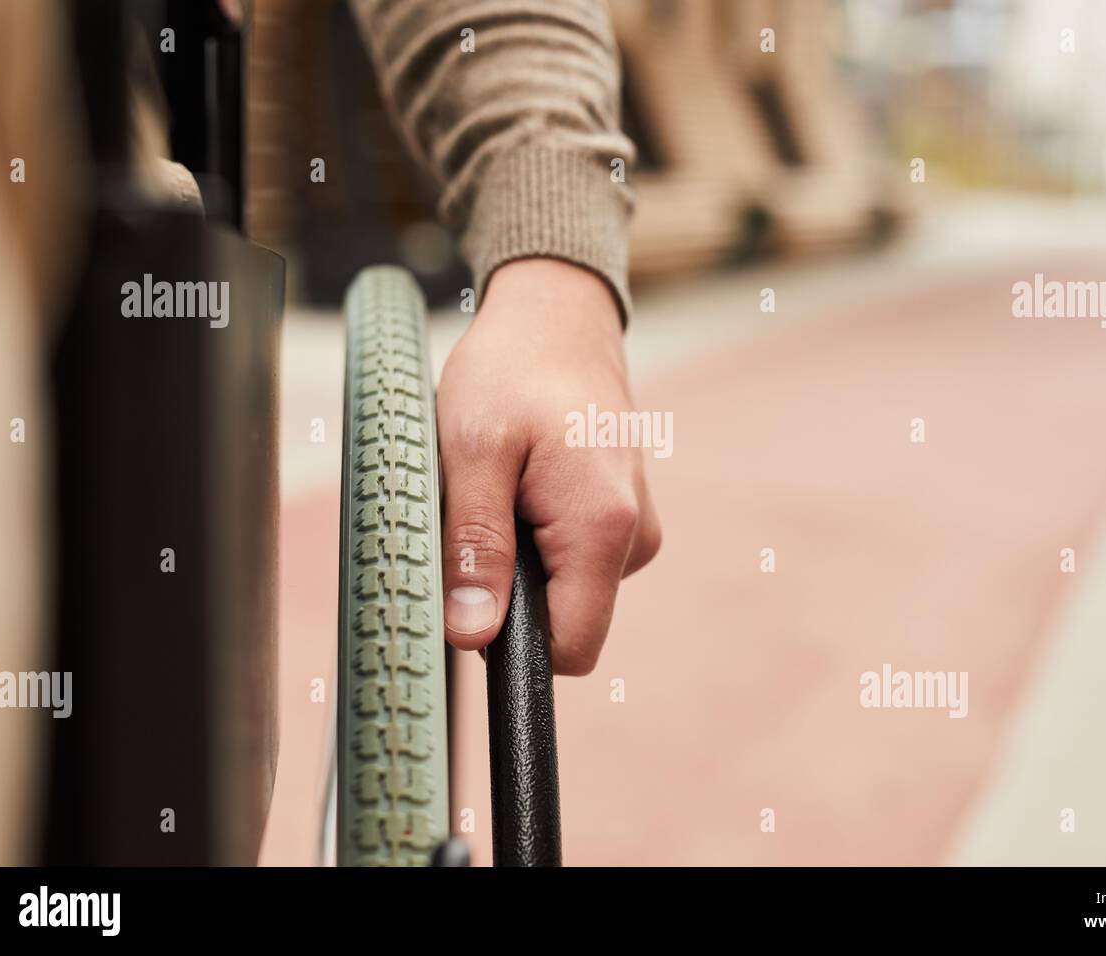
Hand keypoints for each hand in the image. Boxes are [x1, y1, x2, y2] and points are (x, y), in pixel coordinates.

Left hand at [436, 258, 660, 674]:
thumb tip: (472, 634)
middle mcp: (635, 538)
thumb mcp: (472, 452)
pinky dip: (538, 536)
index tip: (469, 585)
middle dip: (510, 589)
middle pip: (566, 621)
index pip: (570, 648)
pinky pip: (575, 559)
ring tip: (503, 485)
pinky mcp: (624, 519)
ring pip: (566, 590)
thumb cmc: (513, 368)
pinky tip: (524, 484)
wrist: (559, 314)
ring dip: (521, 558)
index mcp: (604, 526)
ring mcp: (635, 529)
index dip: (510, 640)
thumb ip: (476, 548)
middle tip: (480, 510)